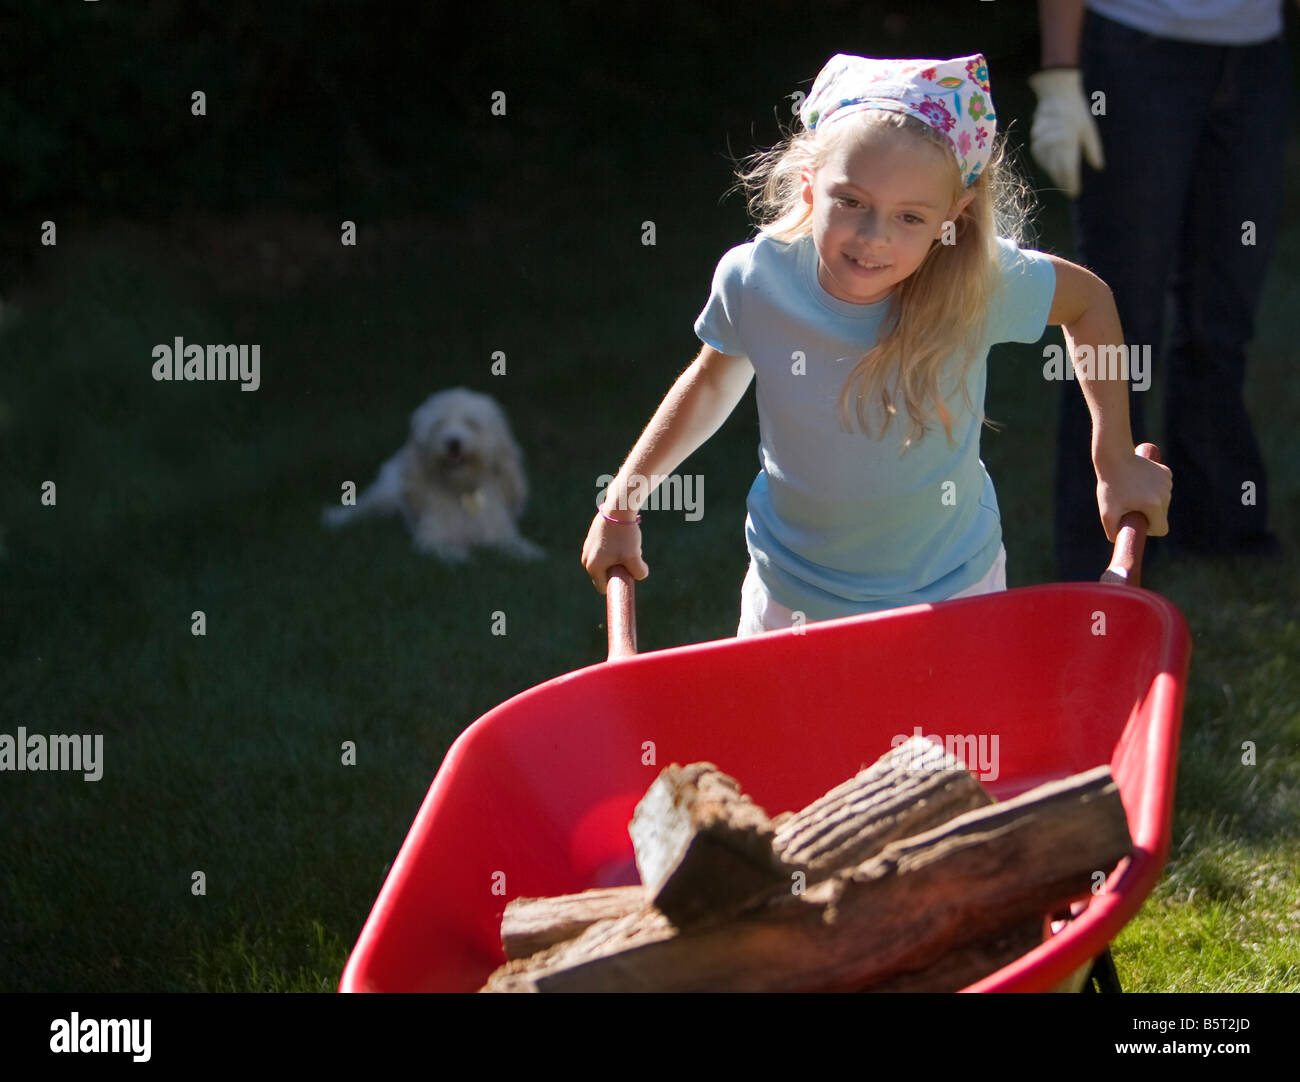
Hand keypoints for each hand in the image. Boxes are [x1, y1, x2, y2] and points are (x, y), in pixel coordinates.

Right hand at [581, 511, 649, 593]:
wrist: (618, 509)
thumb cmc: (625, 534)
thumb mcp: (634, 557)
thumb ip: (639, 573)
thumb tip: (639, 576)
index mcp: (592, 567)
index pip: (604, 587)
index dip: (618, 583)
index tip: (628, 572)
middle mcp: (586, 559)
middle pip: (605, 574)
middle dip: (618, 570)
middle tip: (628, 556)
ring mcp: (587, 548)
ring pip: (606, 562)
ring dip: (617, 559)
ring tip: (625, 545)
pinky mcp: (591, 538)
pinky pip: (604, 551)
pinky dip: (614, 549)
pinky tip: (621, 538)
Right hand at [1028, 68, 1104, 197]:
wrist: (1055, 97)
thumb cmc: (1075, 112)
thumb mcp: (1088, 128)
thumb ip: (1093, 149)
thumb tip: (1099, 167)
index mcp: (1068, 140)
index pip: (1069, 168)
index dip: (1071, 182)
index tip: (1076, 193)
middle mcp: (1053, 143)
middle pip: (1057, 170)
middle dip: (1064, 181)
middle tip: (1072, 191)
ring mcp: (1042, 144)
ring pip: (1048, 167)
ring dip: (1056, 174)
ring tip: (1064, 181)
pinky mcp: (1036, 145)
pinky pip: (1042, 161)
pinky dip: (1049, 166)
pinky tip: (1056, 168)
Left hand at [1095, 447, 1171, 541]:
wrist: (1114, 457)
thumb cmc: (1109, 486)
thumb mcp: (1107, 513)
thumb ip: (1113, 533)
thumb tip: (1122, 543)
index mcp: (1154, 505)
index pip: (1162, 529)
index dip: (1149, 529)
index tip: (1137, 520)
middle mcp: (1165, 494)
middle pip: (1162, 516)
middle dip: (1148, 514)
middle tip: (1129, 504)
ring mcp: (1168, 482)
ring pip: (1163, 502)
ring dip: (1150, 501)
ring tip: (1133, 492)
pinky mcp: (1167, 473)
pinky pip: (1163, 489)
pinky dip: (1153, 489)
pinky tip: (1140, 482)